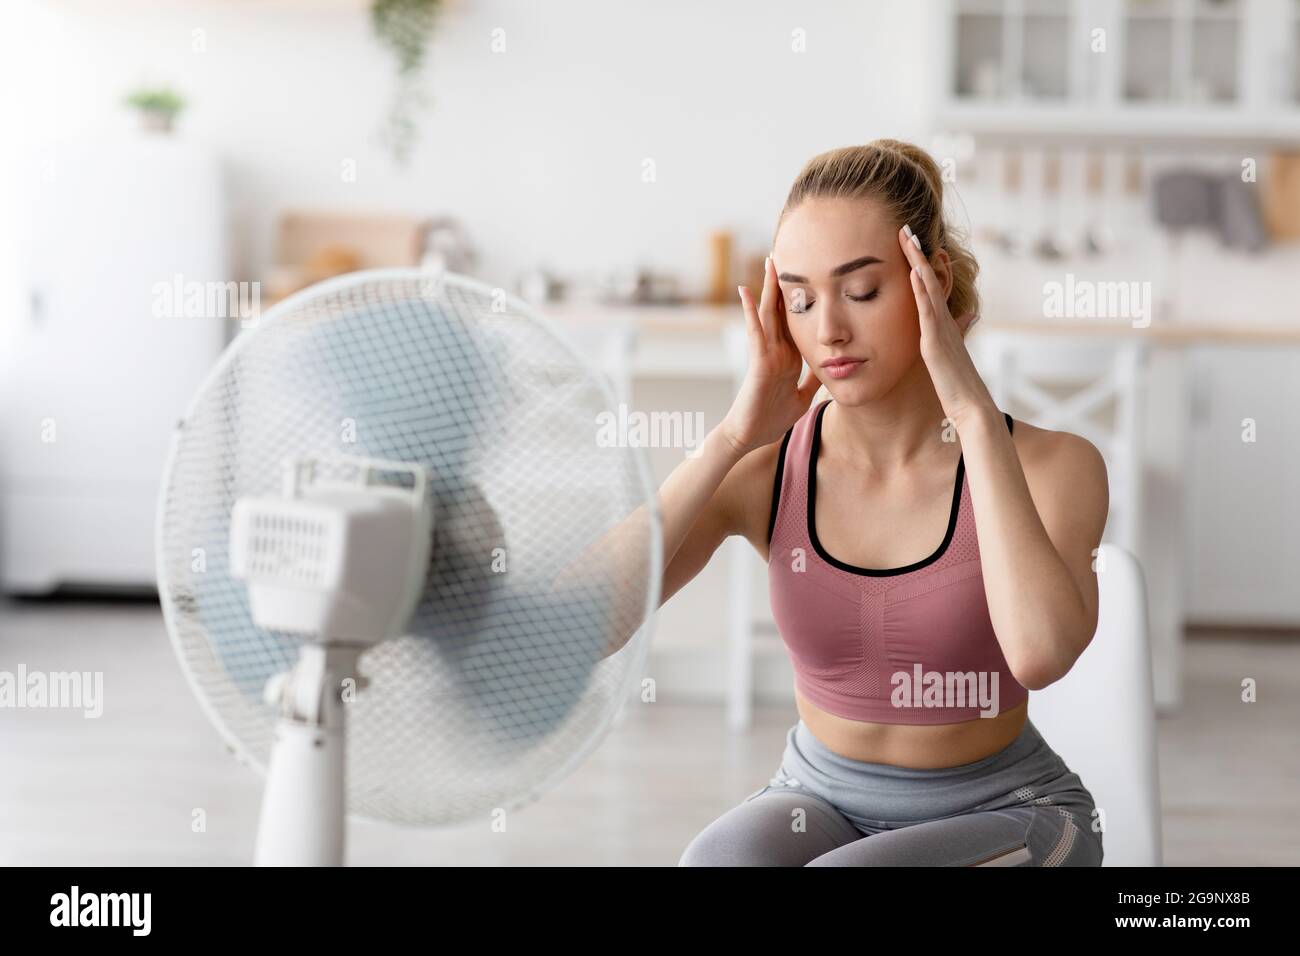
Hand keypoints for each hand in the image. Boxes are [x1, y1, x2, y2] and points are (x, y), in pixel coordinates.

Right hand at [720, 254, 820, 454]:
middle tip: (789, 256)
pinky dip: (750, 311)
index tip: (811, 278)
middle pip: (782, 311)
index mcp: (787, 358)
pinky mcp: (758, 362)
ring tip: (769, 261)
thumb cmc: (770, 420)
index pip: (796, 323)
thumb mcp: (801, 397)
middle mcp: (776, 351)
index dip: (802, 301)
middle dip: (786, 285)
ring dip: (768, 287)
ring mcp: (765, 354)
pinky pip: (755, 331)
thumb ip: (812, 382)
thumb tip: (829, 371)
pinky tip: (746, 291)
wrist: (750, 438)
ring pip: (768, 314)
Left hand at [898, 224, 993, 430]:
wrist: (971, 407)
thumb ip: (959, 332)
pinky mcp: (934, 342)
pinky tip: (914, 271)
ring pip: (928, 288)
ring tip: (907, 238)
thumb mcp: (954, 353)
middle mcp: (943, 321)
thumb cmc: (960, 384)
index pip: (929, 287)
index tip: (910, 244)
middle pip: (929, 280)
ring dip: (918, 262)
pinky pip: (927, 310)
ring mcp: (940, 330)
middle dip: (917, 254)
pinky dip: (921, 289)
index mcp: (943, 324)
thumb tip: (968, 316)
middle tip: (905, 229)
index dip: (921, 265)